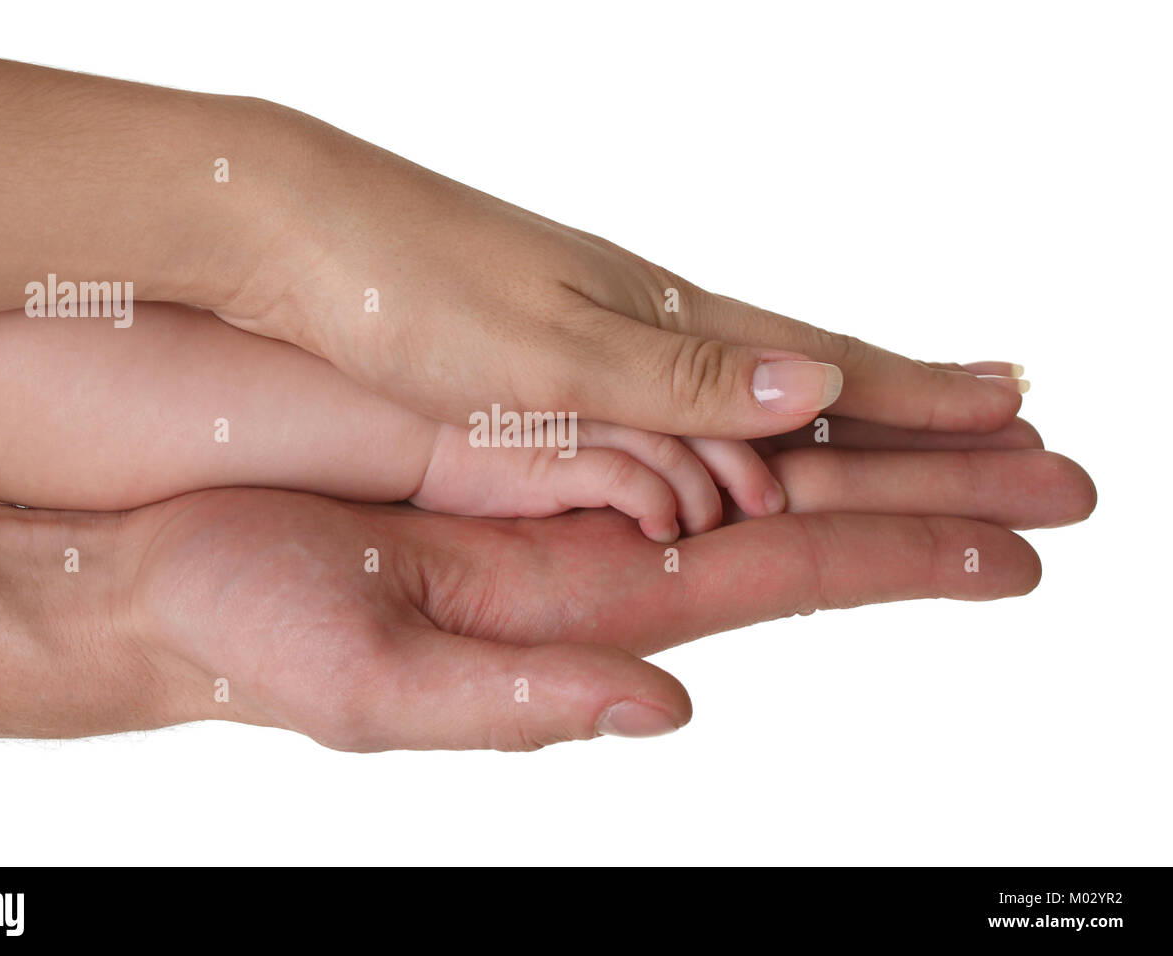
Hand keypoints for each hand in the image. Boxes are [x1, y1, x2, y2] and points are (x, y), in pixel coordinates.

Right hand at [127, 444, 1092, 751]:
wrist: (172, 569)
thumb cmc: (248, 633)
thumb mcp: (381, 693)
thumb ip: (527, 704)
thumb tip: (664, 707)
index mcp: (582, 614)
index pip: (780, 584)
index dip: (905, 562)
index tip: (1019, 551)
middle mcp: (598, 557)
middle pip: (804, 521)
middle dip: (935, 500)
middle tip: (1061, 476)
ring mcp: (564, 497)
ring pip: (750, 466)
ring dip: (867, 449)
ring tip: (981, 426)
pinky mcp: (517, 449)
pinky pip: (661, 419)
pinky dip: (752, 410)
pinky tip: (815, 404)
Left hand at [213, 108, 1025, 438]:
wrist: (284, 225)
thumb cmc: (403, 287)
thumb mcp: (551, 351)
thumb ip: (682, 380)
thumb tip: (822, 389)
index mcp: (660, 318)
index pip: (823, 361)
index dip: (920, 394)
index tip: (1012, 405)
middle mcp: (643, 315)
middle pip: (801, 358)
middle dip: (903, 394)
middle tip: (995, 407)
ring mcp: (596, 324)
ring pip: (739, 372)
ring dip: (824, 398)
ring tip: (886, 417)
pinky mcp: (541, 341)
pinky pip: (670, 382)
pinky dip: (728, 405)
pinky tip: (729, 410)